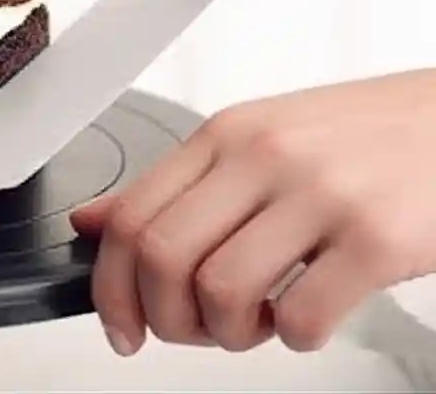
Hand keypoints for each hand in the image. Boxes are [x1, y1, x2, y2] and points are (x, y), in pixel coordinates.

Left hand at [71, 69, 435, 355]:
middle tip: (192, 331)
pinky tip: (308, 319)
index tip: (120, 326)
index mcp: (227, 134)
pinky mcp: (378, 238)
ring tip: (256, 322)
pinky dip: (292, 338)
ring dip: (227, 334)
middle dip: (164, 319)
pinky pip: (299, 317)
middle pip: (161, 257)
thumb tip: (94, 222)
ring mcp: (321, 194)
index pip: (129, 217)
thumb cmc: (366, 138)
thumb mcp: (260, 142)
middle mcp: (264, 156)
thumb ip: (178, 185)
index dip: (109, 288)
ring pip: (220, 292)